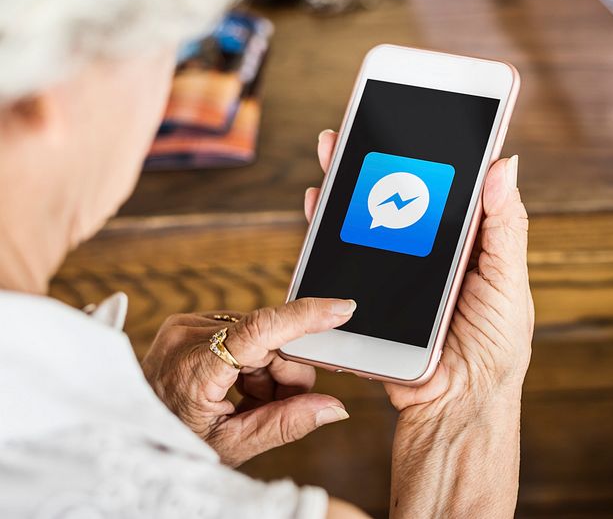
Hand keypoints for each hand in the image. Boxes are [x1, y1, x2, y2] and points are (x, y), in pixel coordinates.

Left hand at [142, 298, 356, 465]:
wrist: (127, 438)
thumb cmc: (172, 446)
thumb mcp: (231, 446)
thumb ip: (286, 423)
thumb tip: (333, 408)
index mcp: (194, 367)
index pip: (261, 330)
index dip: (305, 317)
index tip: (341, 310)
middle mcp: (188, 335)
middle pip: (269, 340)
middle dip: (283, 372)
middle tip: (271, 405)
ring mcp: (185, 326)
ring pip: (259, 337)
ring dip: (266, 370)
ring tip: (246, 403)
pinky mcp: (189, 324)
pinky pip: (241, 334)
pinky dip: (250, 363)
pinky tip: (236, 389)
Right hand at [306, 130, 533, 418]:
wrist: (457, 407)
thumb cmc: (496, 350)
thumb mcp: (509, 283)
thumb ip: (505, 226)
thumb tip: (505, 164)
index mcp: (471, 244)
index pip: (452, 187)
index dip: (436, 152)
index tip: (421, 116)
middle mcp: (433, 252)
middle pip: (401, 195)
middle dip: (379, 158)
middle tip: (362, 123)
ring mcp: (400, 273)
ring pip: (369, 219)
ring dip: (348, 185)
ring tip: (334, 150)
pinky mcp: (372, 296)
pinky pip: (346, 257)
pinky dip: (328, 229)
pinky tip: (318, 205)